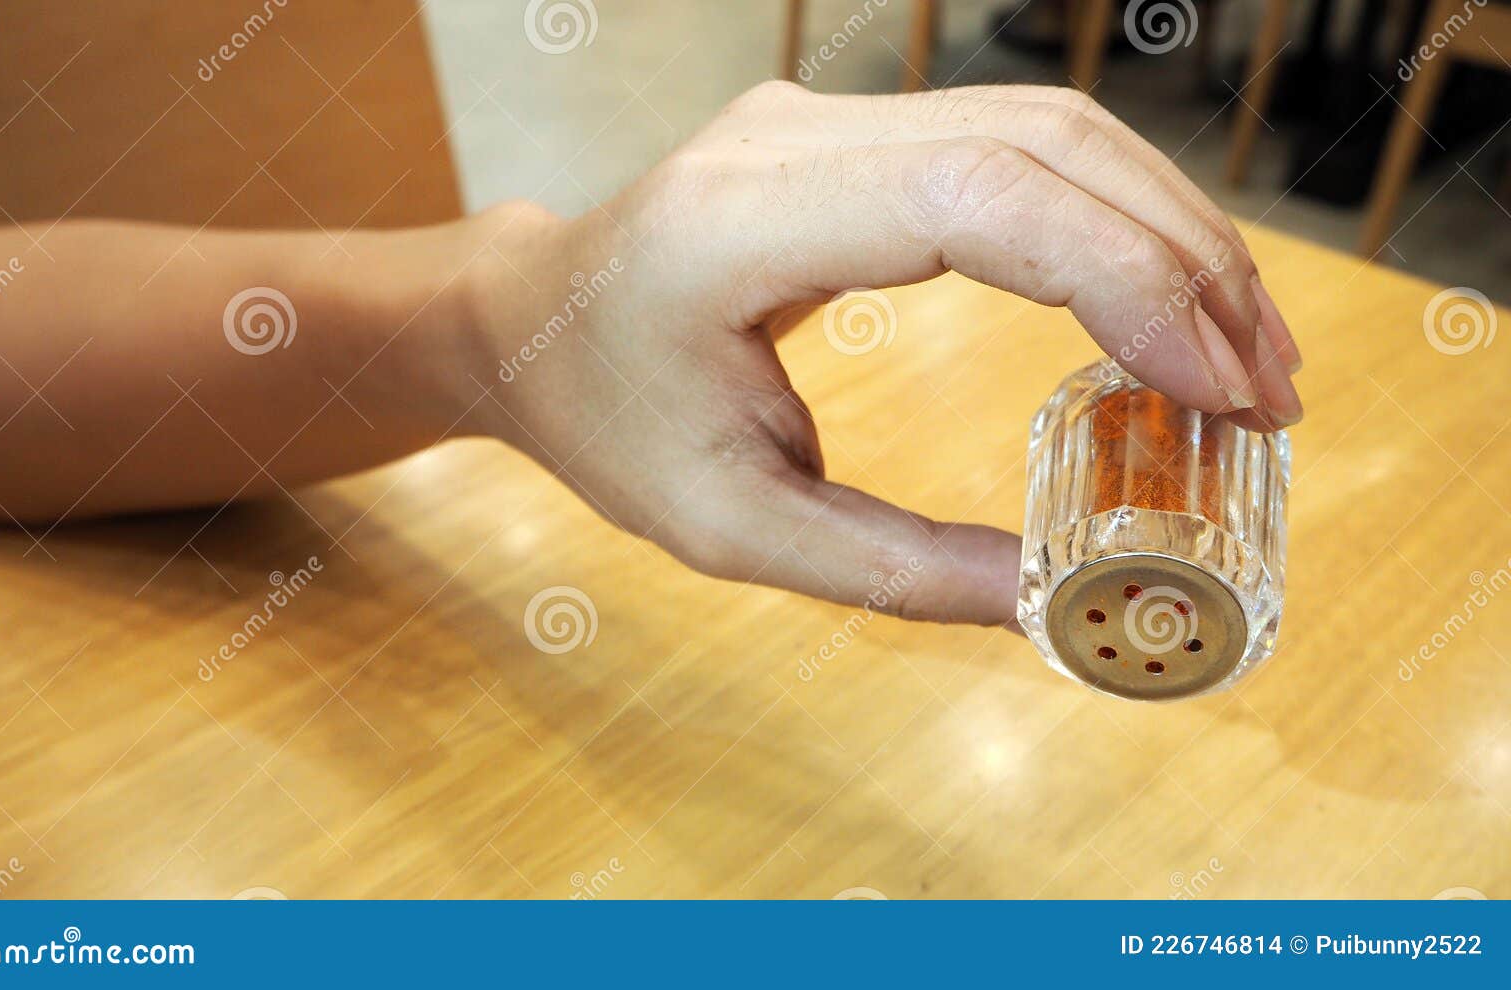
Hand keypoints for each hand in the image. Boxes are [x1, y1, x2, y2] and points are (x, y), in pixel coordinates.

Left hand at [464, 83, 1302, 625]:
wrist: (530, 326)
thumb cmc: (605, 421)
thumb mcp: (731, 528)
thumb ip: (891, 568)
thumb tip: (1050, 599)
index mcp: (744, 219)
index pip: (979, 197)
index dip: (1124, 280)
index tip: (1215, 391)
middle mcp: (793, 133)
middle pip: (1044, 145)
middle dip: (1182, 264)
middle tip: (1264, 395)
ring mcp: (828, 113)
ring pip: (1051, 128)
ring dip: (1166, 233)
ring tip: (1242, 357)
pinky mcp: (857, 130)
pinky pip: (1016, 147)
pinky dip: (1110, 218)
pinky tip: (1163, 298)